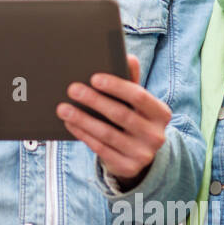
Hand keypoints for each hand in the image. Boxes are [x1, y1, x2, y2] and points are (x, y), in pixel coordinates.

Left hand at [57, 55, 170, 184]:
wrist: (140, 154)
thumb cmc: (134, 118)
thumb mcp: (137, 102)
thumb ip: (131, 80)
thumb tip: (129, 57)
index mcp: (161, 113)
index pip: (138, 96)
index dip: (116, 86)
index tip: (93, 77)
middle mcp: (156, 135)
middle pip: (120, 114)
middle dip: (94, 100)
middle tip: (72, 89)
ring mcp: (143, 154)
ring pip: (107, 133)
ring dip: (82, 119)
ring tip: (63, 107)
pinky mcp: (128, 167)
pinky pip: (100, 148)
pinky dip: (83, 134)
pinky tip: (69, 123)